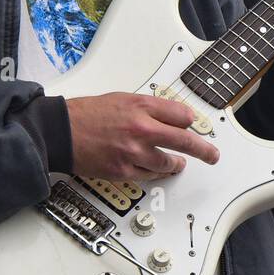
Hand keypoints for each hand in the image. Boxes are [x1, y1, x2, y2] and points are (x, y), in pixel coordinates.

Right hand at [65, 93, 219, 181]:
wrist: (61, 131)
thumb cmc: (86, 114)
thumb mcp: (121, 99)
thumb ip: (148, 108)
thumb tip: (170, 118)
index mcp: (141, 106)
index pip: (182, 115)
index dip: (190, 122)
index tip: (193, 126)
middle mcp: (141, 128)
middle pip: (184, 140)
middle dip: (203, 150)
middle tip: (212, 155)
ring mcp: (133, 152)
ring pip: (169, 162)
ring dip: (177, 164)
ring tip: (180, 164)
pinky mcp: (123, 171)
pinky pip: (150, 176)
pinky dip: (156, 174)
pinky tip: (157, 171)